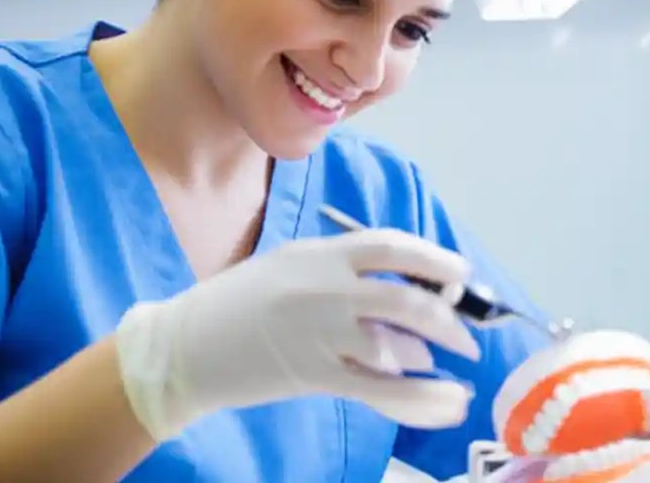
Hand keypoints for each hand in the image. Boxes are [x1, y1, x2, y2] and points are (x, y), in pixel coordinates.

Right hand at [114, 230, 481, 440]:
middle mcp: (324, 289)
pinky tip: (449, 402)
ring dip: (431, 359)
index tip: (461, 273)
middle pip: (407, 299)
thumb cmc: (233, 304)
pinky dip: (423, 398)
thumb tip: (399, 291)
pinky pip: (382, 389)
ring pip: (398, 347)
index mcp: (318, 254)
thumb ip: (337, 271)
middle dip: (449, 318)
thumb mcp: (285, 266)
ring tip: (447, 372)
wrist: (181, 346)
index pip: (390, 247)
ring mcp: (320, 334)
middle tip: (467, 335)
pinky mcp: (313, 375)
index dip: (434, 259)